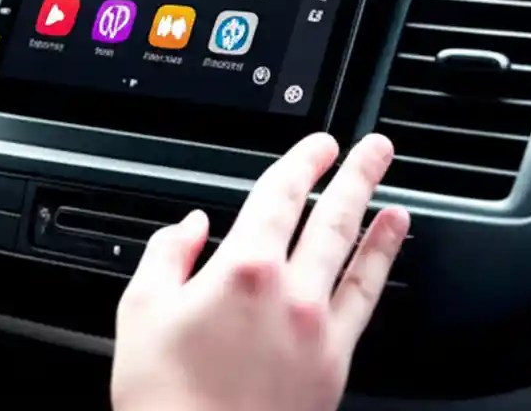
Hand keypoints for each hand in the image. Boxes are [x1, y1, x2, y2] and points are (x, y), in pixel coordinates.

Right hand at [111, 133, 409, 410]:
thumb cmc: (164, 397)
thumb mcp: (140, 311)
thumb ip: (166, 255)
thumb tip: (190, 226)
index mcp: (242, 269)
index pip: (280, 196)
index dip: (302, 162)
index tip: (319, 144)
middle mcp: (290, 293)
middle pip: (332, 217)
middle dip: (355, 175)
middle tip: (373, 148)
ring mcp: (320, 330)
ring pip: (357, 255)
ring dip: (376, 215)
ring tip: (390, 191)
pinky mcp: (335, 365)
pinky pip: (367, 301)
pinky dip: (382, 268)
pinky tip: (387, 253)